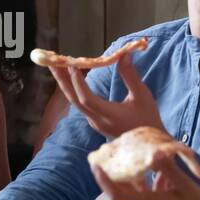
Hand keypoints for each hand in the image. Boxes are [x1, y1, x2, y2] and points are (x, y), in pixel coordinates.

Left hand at [49, 53, 165, 138]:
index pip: (87, 99)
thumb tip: (123, 55)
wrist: (147, 145)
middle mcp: (97, 121)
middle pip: (74, 100)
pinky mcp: (95, 121)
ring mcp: (94, 122)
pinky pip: (80, 104)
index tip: (73, 65)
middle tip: (52, 61)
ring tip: (56, 66)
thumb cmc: (148, 119)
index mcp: (109, 115)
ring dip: (66, 84)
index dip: (78, 83)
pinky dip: (74, 89)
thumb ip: (130, 76)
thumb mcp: (142, 96)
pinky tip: (70, 78)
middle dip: (62, 80)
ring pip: (75, 102)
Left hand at [91, 150, 199, 199]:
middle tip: (109, 151)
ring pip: (134, 188)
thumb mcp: (185, 186)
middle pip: (121, 189)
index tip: (95, 165)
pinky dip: (147, 179)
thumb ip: (167, 169)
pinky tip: (159, 167)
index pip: (116, 194)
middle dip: (112, 172)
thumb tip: (153, 152)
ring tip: (130, 152)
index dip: (103, 181)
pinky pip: (145, 191)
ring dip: (131, 173)